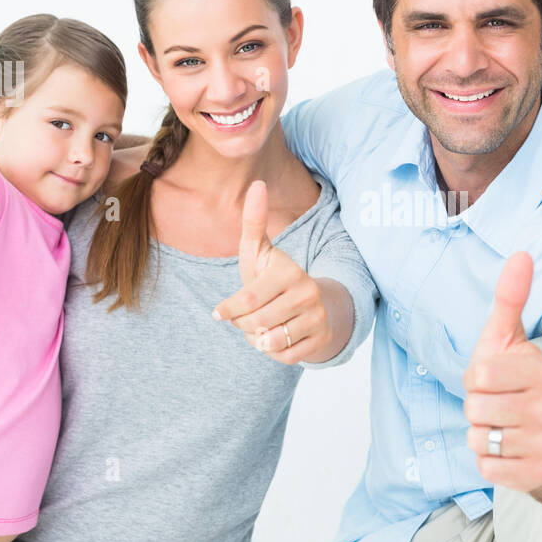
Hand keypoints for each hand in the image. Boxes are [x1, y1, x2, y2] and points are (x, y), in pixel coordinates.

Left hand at [212, 180, 332, 364]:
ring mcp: (318, 318)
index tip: (218, 313)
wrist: (319, 304)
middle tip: (249, 318)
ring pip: (269, 342)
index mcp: (289, 272)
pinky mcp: (322, 340)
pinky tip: (278, 338)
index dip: (228, 311)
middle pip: (254, 324)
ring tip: (264, 327)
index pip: (245, 301)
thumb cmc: (276, 278)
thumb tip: (257, 183)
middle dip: (244, 325)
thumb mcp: (261, 251)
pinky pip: (284, 357)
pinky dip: (274, 352)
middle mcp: (307, 293)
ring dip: (259, 340)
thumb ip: (253, 221)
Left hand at [463, 252, 541, 491]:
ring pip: (479, 440)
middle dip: (477, 408)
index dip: (476, 379)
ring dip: (482, 435)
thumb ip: (511, 297)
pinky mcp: (540, 474)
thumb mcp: (510, 337)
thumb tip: (520, 254)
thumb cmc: (518, 378)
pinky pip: (487, 469)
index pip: (479, 376)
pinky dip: (488, 461)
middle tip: (497, 405)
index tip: (494, 380)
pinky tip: (507, 450)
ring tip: (503, 426)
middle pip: (475, 410)